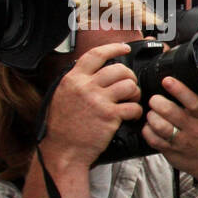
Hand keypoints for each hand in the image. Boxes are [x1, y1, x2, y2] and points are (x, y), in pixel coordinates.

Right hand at [41, 42, 141, 168]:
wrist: (62, 150)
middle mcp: (85, 86)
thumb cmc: (62, 127)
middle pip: (119, 70)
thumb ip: (77, 82)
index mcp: (73, 79)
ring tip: (130, 101)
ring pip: (129, 85)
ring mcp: (98, 100)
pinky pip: (133, 106)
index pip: (96, 55)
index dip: (113, 48)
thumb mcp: (62, 96)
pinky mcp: (110, 115)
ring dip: (135, 93)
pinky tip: (130, 116)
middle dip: (129, 77)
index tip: (124, 47)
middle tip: (129, 87)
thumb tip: (93, 71)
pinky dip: (136, 111)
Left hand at [142, 76, 197, 178]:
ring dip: (152, 116)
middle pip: (171, 112)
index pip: (193, 102)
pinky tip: (150, 126)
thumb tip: (190, 77)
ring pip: (160, 126)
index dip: (179, 90)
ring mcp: (182, 142)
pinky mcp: (171, 152)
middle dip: (158, 102)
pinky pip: (153, 140)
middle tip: (155, 100)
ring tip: (152, 113)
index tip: (167, 81)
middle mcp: (194, 129)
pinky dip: (147, 131)